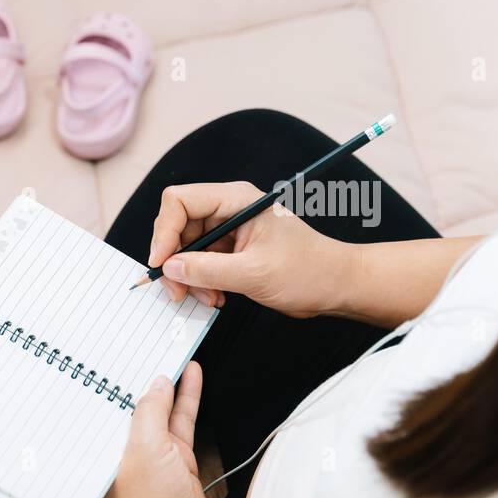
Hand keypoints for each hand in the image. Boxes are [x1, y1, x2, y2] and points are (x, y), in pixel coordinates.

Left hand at [105, 362, 211, 497]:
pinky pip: (181, 420)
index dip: (114, 377)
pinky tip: (191, 376)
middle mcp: (126, 447)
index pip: (107, 402)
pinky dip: (187, 399)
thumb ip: (151, 412)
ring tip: (177, 352)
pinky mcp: (177, 459)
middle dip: (142, 376)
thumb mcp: (147, 449)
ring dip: (170, 383)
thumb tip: (158, 383)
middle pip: (135, 402)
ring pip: (162, 408)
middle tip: (151, 343)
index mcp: (105, 446)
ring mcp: (154, 452)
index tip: (122, 351)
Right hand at [149, 182, 357, 317]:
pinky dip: (200, 282)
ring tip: (207, 298)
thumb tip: (170, 268)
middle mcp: (228, 210)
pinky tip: (215, 297)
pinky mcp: (230, 250)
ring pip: (185, 249)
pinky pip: (199, 263)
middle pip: (177, 227)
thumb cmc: (309, 271)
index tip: (162, 263)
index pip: (180, 201)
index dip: (164, 232)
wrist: (335, 286)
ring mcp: (228, 230)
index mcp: (236, 199)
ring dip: (188, 277)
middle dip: (175, 261)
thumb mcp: (254, 273)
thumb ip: (207, 270)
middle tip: (178, 292)